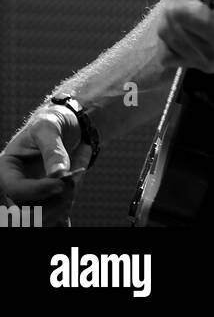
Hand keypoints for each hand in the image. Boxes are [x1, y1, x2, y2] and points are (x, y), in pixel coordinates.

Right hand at [0, 105, 91, 226]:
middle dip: (51, 201)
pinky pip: (52, 222)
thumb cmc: (52, 123)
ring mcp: (30, 199)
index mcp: (7, 169)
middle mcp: (15, 189)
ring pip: (41, 220)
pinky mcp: (46, 205)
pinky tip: (70, 198)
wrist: (67, 127)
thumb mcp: (49, 127)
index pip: (16, 190)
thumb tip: (59, 173)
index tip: (62, 182)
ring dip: (61, 206)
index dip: (39, 190)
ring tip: (74, 182)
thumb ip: (53, 149)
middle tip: (70, 183)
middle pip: (26, 212)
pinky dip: (63, 216)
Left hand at [156, 0, 213, 74]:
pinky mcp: (203, 66)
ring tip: (199, 2)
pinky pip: (170, 54)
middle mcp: (210, 53)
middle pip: (170, 21)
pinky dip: (172, 35)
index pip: (181, 12)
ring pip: (166, 36)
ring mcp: (205, 63)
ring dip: (176, 13)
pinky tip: (190, 21)